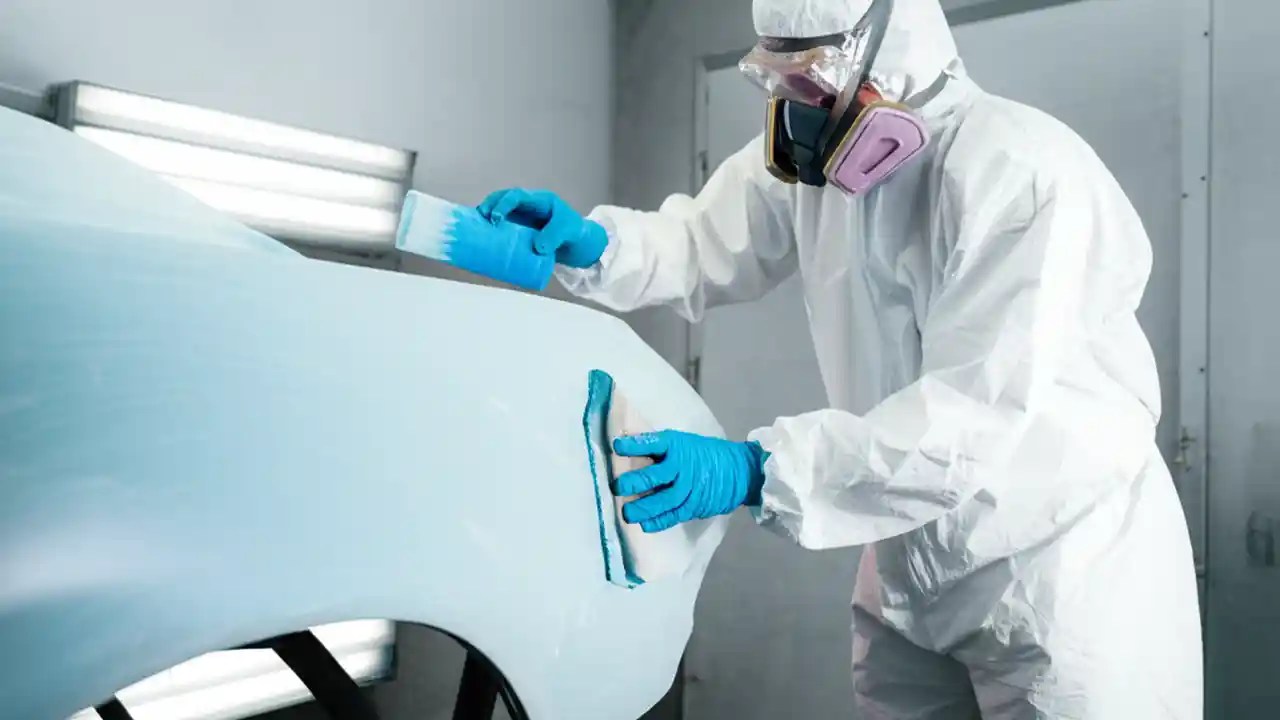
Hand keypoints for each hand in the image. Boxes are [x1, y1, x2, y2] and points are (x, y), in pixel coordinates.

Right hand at [477, 188, 607, 268]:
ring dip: (486, 216)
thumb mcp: (569, 231)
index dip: (504, 204)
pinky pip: (501, 227)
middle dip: (489, 205)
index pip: (517, 196)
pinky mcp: (517, 231)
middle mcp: (526, 207)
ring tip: (475, 227)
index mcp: (539, 201)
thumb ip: (555, 237)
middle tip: (481, 218)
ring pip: (498, 211)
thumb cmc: (574, 233)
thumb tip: (537, 248)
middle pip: (502, 199)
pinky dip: (490, 230)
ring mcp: (520, 218)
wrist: (578, 245)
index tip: (496, 218)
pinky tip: (480, 238)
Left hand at [612, 431, 767, 532]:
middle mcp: (682, 466)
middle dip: (634, 482)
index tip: (616, 447)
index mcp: (677, 446)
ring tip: (627, 513)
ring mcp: (689, 488)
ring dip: (643, 508)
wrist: (740, 471)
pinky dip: (659, 522)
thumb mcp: (684, 443)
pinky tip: (645, 525)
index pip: (653, 443)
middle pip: (655, 475)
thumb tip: (628, 449)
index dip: (634, 445)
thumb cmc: (704, 454)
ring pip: (663, 500)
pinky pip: (674, 515)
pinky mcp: (694, 506)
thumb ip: (660, 449)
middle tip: (617, 487)